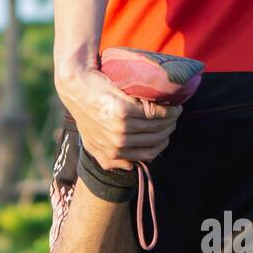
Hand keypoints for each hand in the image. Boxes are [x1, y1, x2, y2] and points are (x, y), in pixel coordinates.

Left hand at [55, 61, 179, 170]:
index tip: (166, 134)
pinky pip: (153, 113)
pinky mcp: (123, 111)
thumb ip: (107, 157)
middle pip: (155, 140)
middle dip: (169, 130)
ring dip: (172, 118)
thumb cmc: (85, 111)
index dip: (161, 144)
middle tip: (174, 118)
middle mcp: (116, 144)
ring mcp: (120, 128)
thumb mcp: (91, 141)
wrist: (76, 86)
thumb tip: (128, 166)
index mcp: (111, 154)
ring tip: (176, 110)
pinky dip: (166, 109)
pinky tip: (172, 105)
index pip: (147, 155)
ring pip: (157, 126)